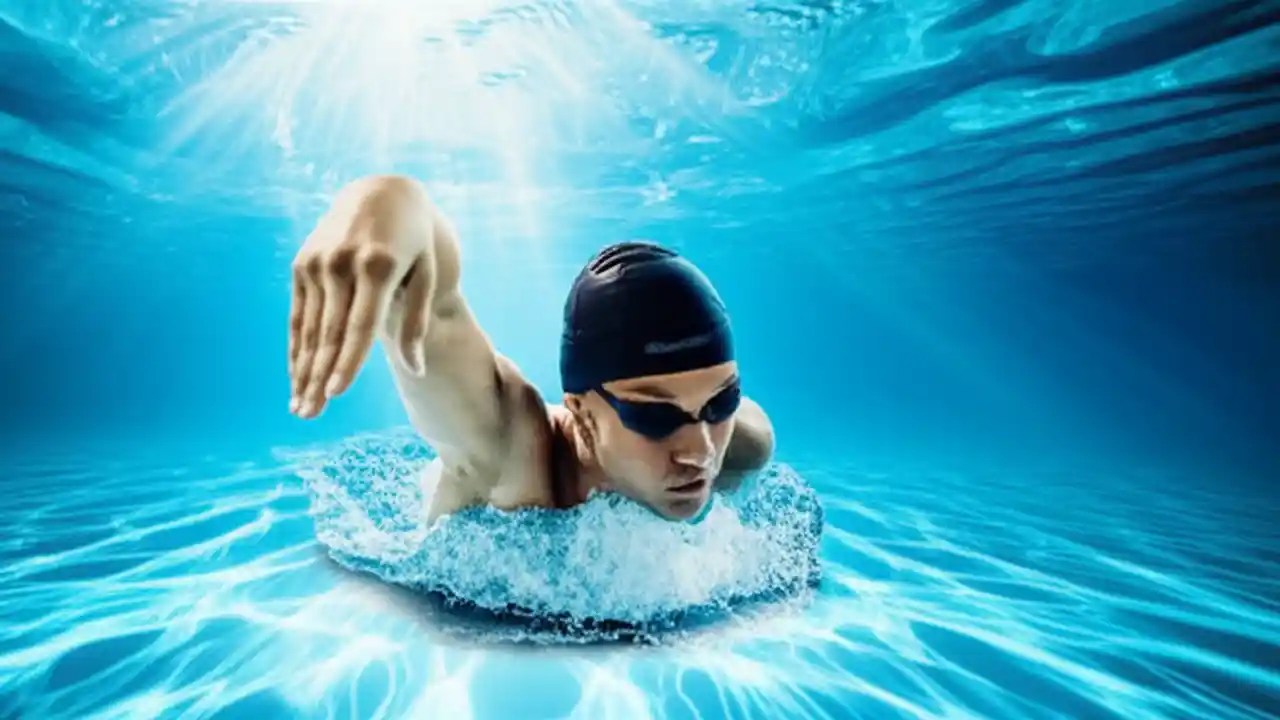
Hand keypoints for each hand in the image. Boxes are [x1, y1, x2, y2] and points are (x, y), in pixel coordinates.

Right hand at [288, 177, 433, 418]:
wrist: (382, 192)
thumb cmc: (415, 241)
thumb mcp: (428, 272)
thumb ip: (418, 321)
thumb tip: (417, 368)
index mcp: (378, 265)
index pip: (360, 324)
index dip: (348, 361)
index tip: (337, 392)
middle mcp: (342, 263)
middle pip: (328, 332)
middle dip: (318, 377)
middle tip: (309, 415)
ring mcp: (317, 262)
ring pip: (308, 328)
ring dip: (302, 370)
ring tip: (301, 407)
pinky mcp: (302, 264)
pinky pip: (298, 314)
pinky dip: (297, 347)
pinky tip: (296, 376)